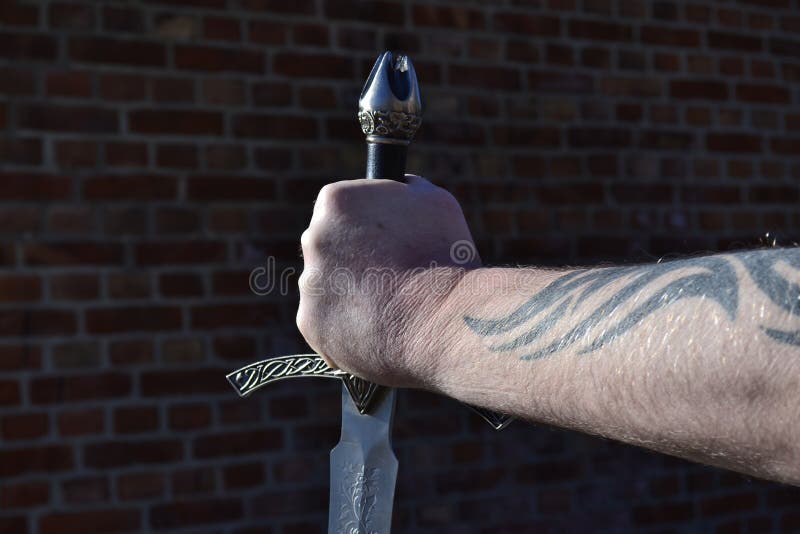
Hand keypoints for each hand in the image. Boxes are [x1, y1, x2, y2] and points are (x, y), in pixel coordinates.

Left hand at [296, 175, 478, 386]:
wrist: (444, 320)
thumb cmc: (444, 256)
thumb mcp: (433, 201)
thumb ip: (404, 189)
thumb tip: (400, 187)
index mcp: (335, 201)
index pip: (339, 207)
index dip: (364, 223)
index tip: (385, 241)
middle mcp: (312, 239)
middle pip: (327, 246)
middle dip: (352, 257)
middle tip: (388, 274)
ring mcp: (309, 284)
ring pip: (327, 286)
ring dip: (350, 292)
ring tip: (390, 306)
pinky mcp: (310, 323)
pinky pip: (326, 322)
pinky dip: (347, 326)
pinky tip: (378, 328)